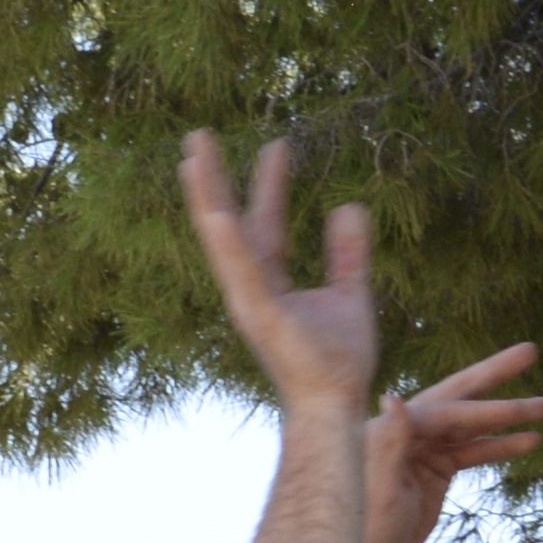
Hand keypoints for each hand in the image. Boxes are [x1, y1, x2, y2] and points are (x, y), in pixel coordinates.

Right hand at [181, 133, 376, 422]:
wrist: (335, 406)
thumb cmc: (338, 363)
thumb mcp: (348, 294)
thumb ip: (347, 253)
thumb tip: (349, 206)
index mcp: (270, 285)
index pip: (266, 224)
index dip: (271, 185)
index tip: (278, 145)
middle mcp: (250, 290)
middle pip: (228, 224)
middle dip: (214, 180)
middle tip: (199, 135)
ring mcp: (249, 302)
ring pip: (223, 241)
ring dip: (207, 199)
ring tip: (193, 157)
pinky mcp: (258, 317)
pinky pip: (242, 274)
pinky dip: (228, 245)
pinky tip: (218, 213)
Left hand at [365, 347, 542, 542]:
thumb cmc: (365, 529)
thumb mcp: (377, 491)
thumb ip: (388, 444)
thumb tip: (394, 397)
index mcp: (388, 430)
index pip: (442, 413)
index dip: (482, 411)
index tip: (517, 410)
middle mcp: (405, 429)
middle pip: (456, 397)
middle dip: (494, 375)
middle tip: (531, 351)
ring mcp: (423, 446)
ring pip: (471, 424)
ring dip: (508, 415)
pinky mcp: (436, 466)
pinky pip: (473, 450)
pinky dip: (501, 445)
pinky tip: (532, 440)